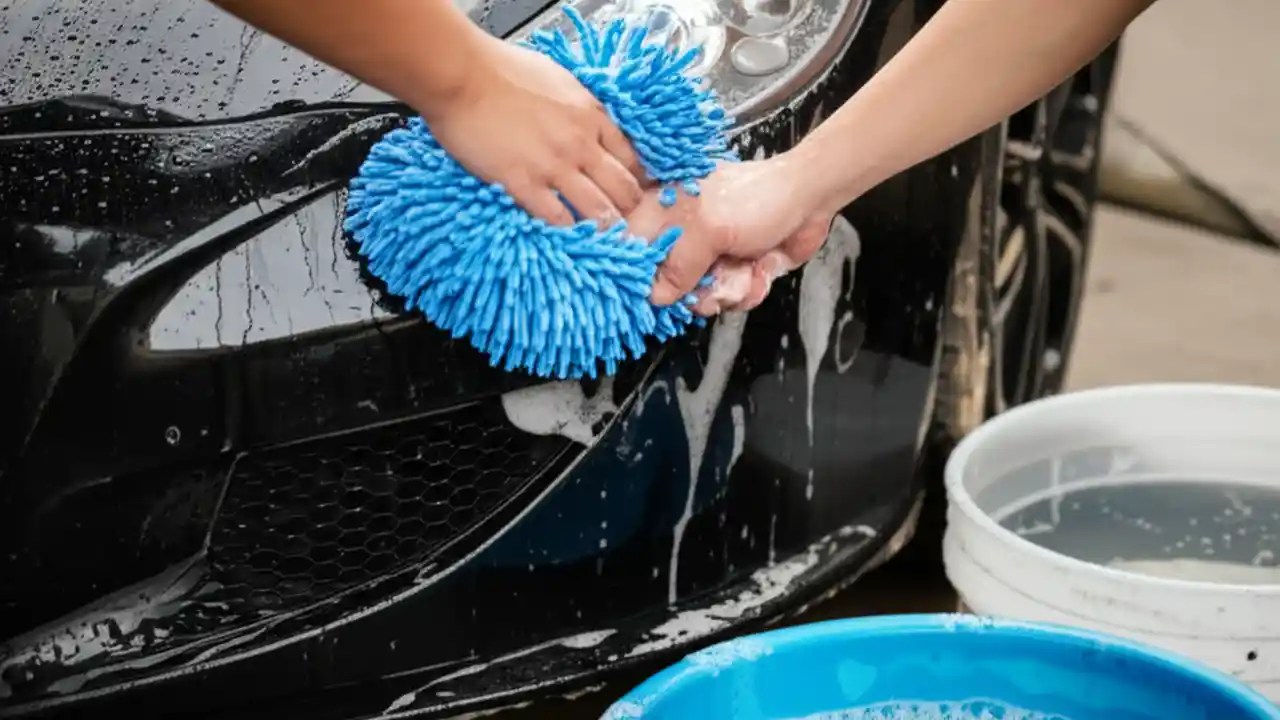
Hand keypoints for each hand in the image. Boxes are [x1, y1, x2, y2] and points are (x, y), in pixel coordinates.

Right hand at [419, 36, 647, 225]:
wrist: (463, 76)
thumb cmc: (502, 70)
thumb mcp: (559, 79)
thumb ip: (579, 106)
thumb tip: (588, 119)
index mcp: (591, 116)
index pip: (632, 159)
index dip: (638, 181)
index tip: (635, 193)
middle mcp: (581, 144)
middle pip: (624, 189)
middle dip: (629, 210)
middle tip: (626, 223)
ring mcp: (555, 167)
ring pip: (599, 210)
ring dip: (606, 229)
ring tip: (606, 242)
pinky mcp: (525, 184)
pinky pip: (557, 219)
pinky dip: (567, 233)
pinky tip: (569, 240)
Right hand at [625, 157, 834, 314]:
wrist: (811, 200)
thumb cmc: (757, 199)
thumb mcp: (709, 227)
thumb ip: (678, 263)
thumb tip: (655, 297)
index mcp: (661, 213)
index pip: (631, 251)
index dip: (638, 277)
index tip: (654, 294)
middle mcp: (680, 237)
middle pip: (664, 285)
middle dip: (693, 291)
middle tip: (714, 281)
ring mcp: (707, 257)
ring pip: (698, 297)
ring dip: (725, 292)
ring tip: (745, 272)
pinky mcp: (733, 272)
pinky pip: (726, 298)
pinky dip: (746, 291)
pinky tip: (758, 272)